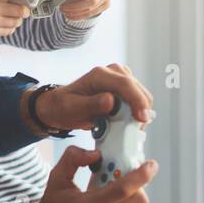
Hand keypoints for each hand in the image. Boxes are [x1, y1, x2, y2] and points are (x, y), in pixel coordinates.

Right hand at [30, 145, 157, 202]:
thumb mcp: (57, 178)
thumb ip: (74, 159)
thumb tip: (96, 153)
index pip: (125, 188)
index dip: (143, 175)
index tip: (152, 164)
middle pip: (139, 202)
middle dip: (140, 188)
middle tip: (129, 180)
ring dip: (126, 201)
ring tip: (107, 197)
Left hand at [33, 64, 153, 131]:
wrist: (61, 106)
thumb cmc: (64, 107)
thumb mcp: (73, 109)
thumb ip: (91, 105)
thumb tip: (111, 101)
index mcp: (99, 74)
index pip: (125, 84)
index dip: (137, 101)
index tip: (142, 119)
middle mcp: (113, 71)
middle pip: (138, 90)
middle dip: (140, 111)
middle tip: (134, 131)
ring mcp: (120, 77)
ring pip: (141, 95)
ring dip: (138, 113)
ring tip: (125, 128)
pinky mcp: (124, 86)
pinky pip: (138, 99)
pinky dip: (136, 112)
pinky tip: (125, 122)